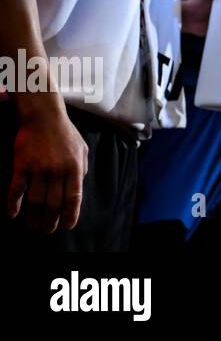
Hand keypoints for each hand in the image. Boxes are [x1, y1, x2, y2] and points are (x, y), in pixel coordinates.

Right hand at [7, 99, 88, 232]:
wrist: (44, 116)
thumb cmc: (65, 133)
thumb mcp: (82, 149)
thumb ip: (82, 168)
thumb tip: (80, 185)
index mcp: (75, 167)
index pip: (74, 197)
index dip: (70, 214)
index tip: (67, 226)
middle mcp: (58, 170)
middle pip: (54, 203)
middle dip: (51, 221)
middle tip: (47, 230)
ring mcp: (39, 168)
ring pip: (35, 201)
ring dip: (33, 217)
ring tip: (32, 226)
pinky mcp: (21, 165)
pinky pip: (16, 190)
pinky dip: (13, 204)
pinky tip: (13, 214)